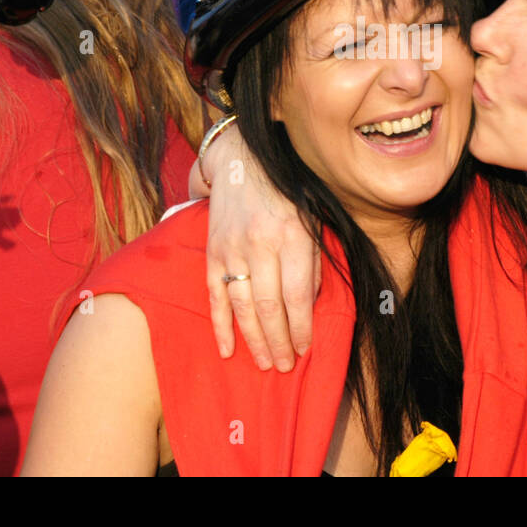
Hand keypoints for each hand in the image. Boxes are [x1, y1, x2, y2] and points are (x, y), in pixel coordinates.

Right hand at [202, 124, 320, 370]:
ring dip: (254, 340)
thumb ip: (313, 262)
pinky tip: (227, 349)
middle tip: (284, 366)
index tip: (305, 349)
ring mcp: (233, 248)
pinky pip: (214, 295)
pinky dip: (220, 325)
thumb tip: (309, 306)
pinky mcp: (213, 250)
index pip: (297, 295)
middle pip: (269, 306)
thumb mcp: (313, 220)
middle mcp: (261, 243)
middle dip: (278, 342)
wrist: (245, 160)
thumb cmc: (288, 193)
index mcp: (292, 236)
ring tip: (265, 363)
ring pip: (242, 306)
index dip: (300, 328)